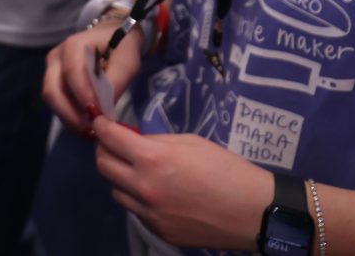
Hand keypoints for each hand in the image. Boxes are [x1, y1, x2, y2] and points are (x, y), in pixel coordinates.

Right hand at [44, 19, 142, 134]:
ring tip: (90, 132)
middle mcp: (56, 57)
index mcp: (73, 46)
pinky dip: (69, 116)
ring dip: (68, 118)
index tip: (98, 116)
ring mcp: (52, 69)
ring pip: (52, 99)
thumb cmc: (121, 47)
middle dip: (70, 114)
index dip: (83, 96)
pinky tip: (85, 125)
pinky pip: (56, 102)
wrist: (112, 37)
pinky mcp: (54, 80)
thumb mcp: (126, 61)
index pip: (72, 73)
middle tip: (91, 131)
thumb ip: (116, 82)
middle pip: (52, 89)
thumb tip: (105, 110)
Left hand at [92, 120, 272, 250]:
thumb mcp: (190, 142)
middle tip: (116, 145)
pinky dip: (138, 198)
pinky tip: (157, 193)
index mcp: (152, 159)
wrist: (253, 211)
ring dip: (120, 177)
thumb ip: (156, 142)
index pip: (108, 138)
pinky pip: (136, 210)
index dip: (102, 126)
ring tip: (139, 171)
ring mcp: (150, 213)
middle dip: (106, 150)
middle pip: (103, 165)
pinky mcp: (159, 230)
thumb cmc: (226, 169)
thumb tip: (134, 141)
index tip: (102, 123)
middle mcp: (143, 187)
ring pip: (116, 190)